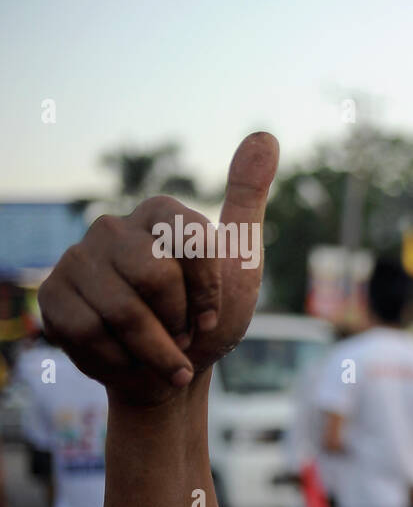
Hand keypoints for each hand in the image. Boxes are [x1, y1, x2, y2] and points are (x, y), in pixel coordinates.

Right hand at [37, 133, 279, 407]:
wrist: (169, 372)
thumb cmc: (207, 319)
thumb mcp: (241, 263)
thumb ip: (247, 200)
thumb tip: (264, 134)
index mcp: (160, 212)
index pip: (193, 242)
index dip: (208, 292)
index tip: (210, 315)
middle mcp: (113, 227)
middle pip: (155, 277)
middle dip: (179, 321)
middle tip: (181, 333)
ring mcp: (79, 259)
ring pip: (124, 311)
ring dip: (155, 349)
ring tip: (161, 352)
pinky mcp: (54, 295)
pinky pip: (91, 332)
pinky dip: (121, 359)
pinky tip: (126, 358)